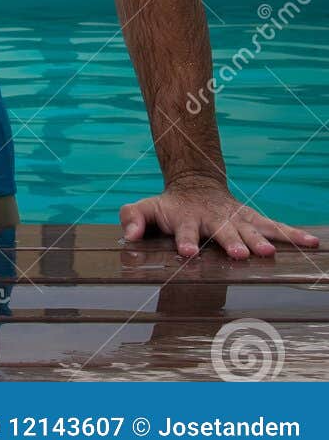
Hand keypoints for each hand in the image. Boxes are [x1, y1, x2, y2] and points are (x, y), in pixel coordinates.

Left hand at [119, 174, 319, 259]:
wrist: (195, 186)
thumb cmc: (169, 207)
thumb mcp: (146, 207)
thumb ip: (133, 217)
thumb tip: (128, 234)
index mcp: (186, 218)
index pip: (184, 230)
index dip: (185, 241)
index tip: (188, 253)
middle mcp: (213, 218)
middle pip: (222, 231)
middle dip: (231, 242)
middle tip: (239, 253)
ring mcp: (234, 219)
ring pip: (250, 229)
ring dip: (260, 240)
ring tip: (268, 253)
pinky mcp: (251, 220)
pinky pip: (274, 227)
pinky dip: (292, 234)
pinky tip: (311, 242)